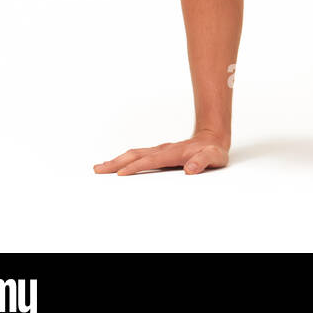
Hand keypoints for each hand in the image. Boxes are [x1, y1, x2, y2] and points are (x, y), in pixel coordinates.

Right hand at [93, 131, 229, 175]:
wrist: (213, 138)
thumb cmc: (212, 150)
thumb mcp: (213, 157)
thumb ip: (203, 161)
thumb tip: (191, 169)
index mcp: (173, 153)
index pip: (150, 161)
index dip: (135, 167)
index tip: (120, 174)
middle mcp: (163, 150)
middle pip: (136, 155)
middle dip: (117, 163)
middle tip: (98, 170)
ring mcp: (160, 151)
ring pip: (135, 154)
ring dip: (117, 160)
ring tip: (99, 167)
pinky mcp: (159, 153)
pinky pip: (138, 156)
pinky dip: (125, 160)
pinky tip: (116, 165)